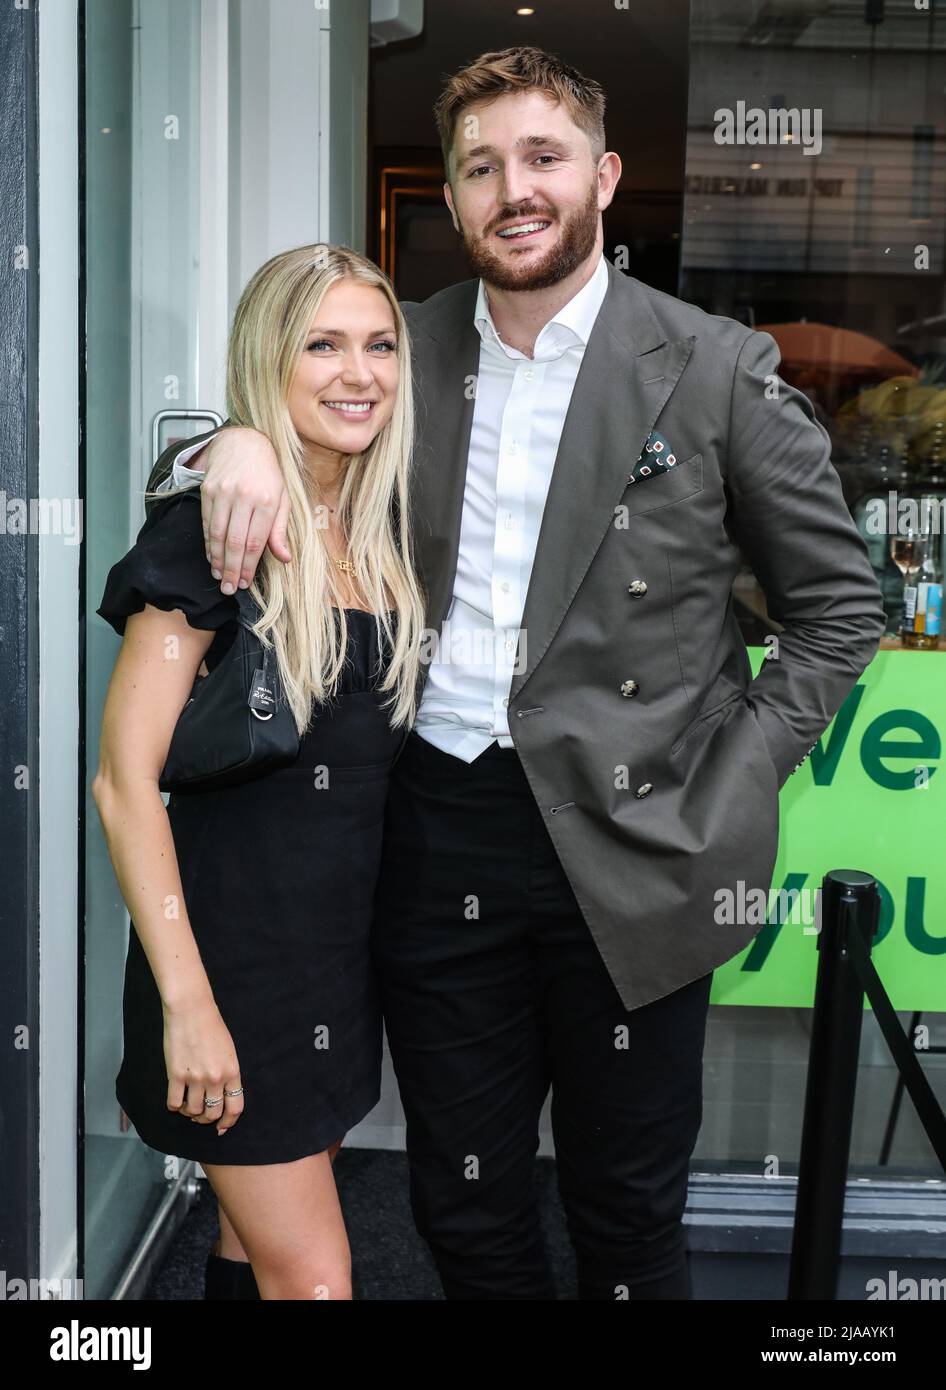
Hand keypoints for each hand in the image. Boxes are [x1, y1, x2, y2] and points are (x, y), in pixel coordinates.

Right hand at [163, 995, 244, 1135]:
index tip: (221, 1127)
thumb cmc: (211, 1025)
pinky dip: (174, 1106)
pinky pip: (174, 1103)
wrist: (191, 1009)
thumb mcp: (229, 1050)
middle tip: (200, 1115)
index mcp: (232, 1071)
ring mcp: (195, 1078)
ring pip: (193, 1111)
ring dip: (189, 1112)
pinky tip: (175, 1100)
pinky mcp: (175, 1075)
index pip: (235, 1108)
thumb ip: (227, 1073)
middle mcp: (215, 1078)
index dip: (228, 1122)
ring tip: (187, 1105)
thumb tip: (222, 1094)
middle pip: (213, 1114)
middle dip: (206, 1120)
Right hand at [200, 426, 290, 592]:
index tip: (246, 583)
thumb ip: (280, 530)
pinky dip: (208, 543)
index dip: (249, 567)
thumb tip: (284, 558)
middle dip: (232, 569)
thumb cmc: (268, 474)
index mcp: (267, 501)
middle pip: (235, 542)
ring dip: (217, 560)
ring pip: (217, 534)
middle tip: (229, 588)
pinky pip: (205, 522)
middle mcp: (244, 496)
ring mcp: (223, 492)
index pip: (256, 543)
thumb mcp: (283, 499)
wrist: (244, 441)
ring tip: (219, 577)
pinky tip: (211, 556)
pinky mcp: (207, 489)